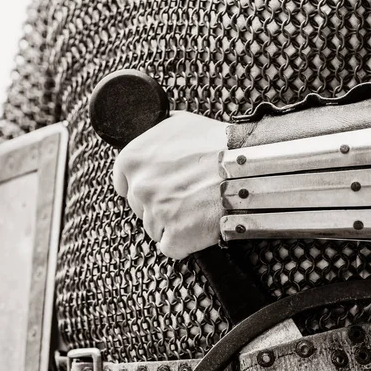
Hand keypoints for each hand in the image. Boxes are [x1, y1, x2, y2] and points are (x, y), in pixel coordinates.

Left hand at [113, 111, 227, 258]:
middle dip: (159, 204)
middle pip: (139, 207)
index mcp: (133, 158)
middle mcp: (140, 186)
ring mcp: (156, 213)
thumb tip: (150, 137)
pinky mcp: (175, 236)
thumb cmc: (217, 143)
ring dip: (172, 223)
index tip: (157, 188)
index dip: (143, 186)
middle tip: (185, 196)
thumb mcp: (180, 123)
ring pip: (155, 228)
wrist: (247, 168)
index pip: (122, 183)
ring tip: (196, 208)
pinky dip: (184, 242)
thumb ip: (156, 135)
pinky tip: (198, 226)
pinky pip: (170, 247)